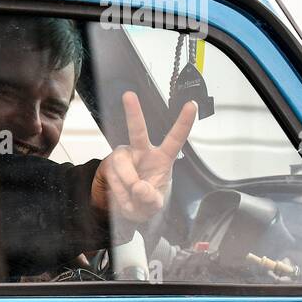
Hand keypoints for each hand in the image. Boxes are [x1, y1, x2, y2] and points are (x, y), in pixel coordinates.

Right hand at [91, 91, 196, 225]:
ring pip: (122, 166)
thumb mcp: (154, 205)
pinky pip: (113, 178)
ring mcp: (124, 156)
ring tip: (133, 198)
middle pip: (138, 131)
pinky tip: (124, 196)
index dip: (184, 122)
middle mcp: (142, 151)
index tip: (192, 104)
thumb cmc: (146, 199)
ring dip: (127, 186)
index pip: (175, 139)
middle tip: (128, 95)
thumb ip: (150, 199)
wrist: (127, 206)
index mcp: (162, 158)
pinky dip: (119, 193)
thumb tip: (139, 187)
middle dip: (133, 113)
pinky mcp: (110, 164)